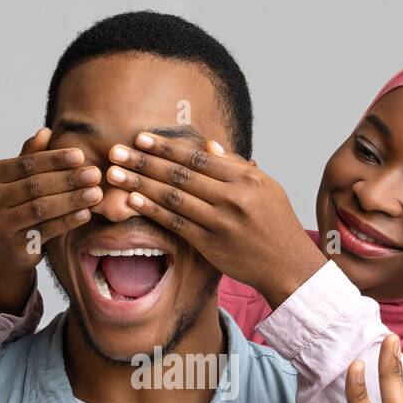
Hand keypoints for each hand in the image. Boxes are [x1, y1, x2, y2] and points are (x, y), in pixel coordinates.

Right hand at [0, 127, 103, 275]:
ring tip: (96, 194)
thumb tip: (45, 131)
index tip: (80, 155)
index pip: (26, 164)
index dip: (54, 159)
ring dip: (72, 200)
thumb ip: (31, 155)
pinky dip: (68, 221)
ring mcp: (0, 224)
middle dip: (68, 179)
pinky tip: (86, 213)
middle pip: (35, 186)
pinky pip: (46, 230)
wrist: (7, 246)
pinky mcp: (15, 245)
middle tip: (95, 174)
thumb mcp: (22, 178)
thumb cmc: (19, 203)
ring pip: (41, 208)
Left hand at [105, 132, 325, 306]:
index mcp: (246, 178)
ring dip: (140, 184)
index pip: (197, 157)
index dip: (166, 147)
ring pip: (173, 198)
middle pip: (180, 174)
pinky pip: (176, 224)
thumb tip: (207, 145)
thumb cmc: (276, 223)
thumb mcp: (265, 186)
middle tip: (115, 151)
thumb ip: (235, 165)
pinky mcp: (211, 245)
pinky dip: (152, 211)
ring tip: (114, 174)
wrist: (289, 265)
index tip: (141, 138)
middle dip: (144, 161)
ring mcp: (221, 222)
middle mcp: (233, 197)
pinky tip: (132, 201)